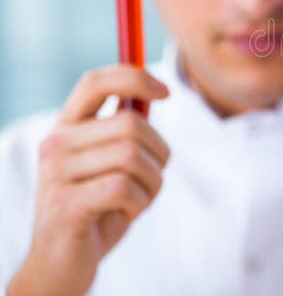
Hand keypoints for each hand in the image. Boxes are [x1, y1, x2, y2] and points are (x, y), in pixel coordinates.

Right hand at [9, 66, 170, 295]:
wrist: (62, 266)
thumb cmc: (98, 210)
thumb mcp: (113, 164)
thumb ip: (126, 131)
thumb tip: (154, 92)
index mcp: (67, 128)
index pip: (96, 81)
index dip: (135, 77)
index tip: (166, 93)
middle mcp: (55, 144)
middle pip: (131, 124)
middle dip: (160, 153)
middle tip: (152, 180)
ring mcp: (55, 173)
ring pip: (133, 156)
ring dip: (152, 183)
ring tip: (138, 200)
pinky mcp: (64, 204)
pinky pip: (124, 188)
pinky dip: (139, 204)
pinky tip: (126, 214)